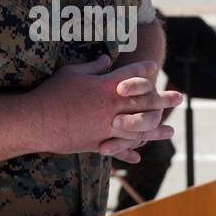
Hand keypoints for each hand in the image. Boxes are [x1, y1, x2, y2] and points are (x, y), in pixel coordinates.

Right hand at [32, 56, 181, 162]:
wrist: (36, 120)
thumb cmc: (51, 93)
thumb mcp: (72, 73)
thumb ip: (92, 67)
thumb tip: (106, 59)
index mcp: (106, 86)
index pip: (131, 75)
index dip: (143, 69)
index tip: (154, 67)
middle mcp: (111, 106)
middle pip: (144, 102)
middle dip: (163, 99)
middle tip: (179, 97)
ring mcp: (106, 126)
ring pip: (138, 129)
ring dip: (156, 130)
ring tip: (170, 130)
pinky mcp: (97, 142)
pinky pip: (117, 149)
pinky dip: (127, 152)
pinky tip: (138, 157)